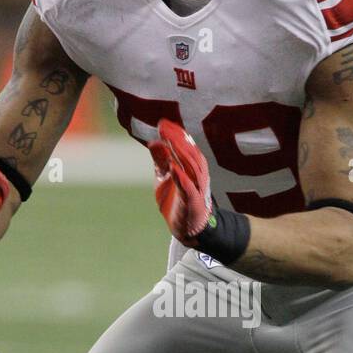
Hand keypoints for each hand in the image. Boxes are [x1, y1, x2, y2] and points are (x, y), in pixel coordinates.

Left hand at [148, 119, 211, 243]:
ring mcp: (197, 189)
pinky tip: (173, 168)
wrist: (187, 229)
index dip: (176, 134)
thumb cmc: (177, 200)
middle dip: (177, 139)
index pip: (186, 147)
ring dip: (180, 154)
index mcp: (192, 168)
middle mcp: (198, 176)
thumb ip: (161, 160)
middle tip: (164, 127)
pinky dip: (182, 178)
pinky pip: (189, 189)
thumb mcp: (165, 177)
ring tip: (169, 141)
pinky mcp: (193, 203)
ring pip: (192, 168)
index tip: (163, 123)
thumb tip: (154, 141)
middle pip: (190, 153)